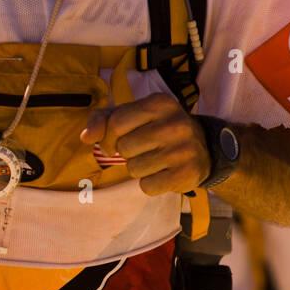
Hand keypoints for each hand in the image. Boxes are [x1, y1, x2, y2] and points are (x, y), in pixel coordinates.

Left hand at [81, 93, 210, 196]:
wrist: (202, 148)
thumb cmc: (157, 128)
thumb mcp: (133, 115)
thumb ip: (103, 119)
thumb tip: (86, 136)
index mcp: (160, 103)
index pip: (116, 123)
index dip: (108, 137)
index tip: (114, 143)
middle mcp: (175, 123)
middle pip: (124, 147)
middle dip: (127, 153)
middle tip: (144, 149)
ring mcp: (183, 149)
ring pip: (134, 169)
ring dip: (139, 168)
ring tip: (155, 160)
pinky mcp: (187, 173)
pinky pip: (148, 186)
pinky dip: (150, 183)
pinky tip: (163, 172)